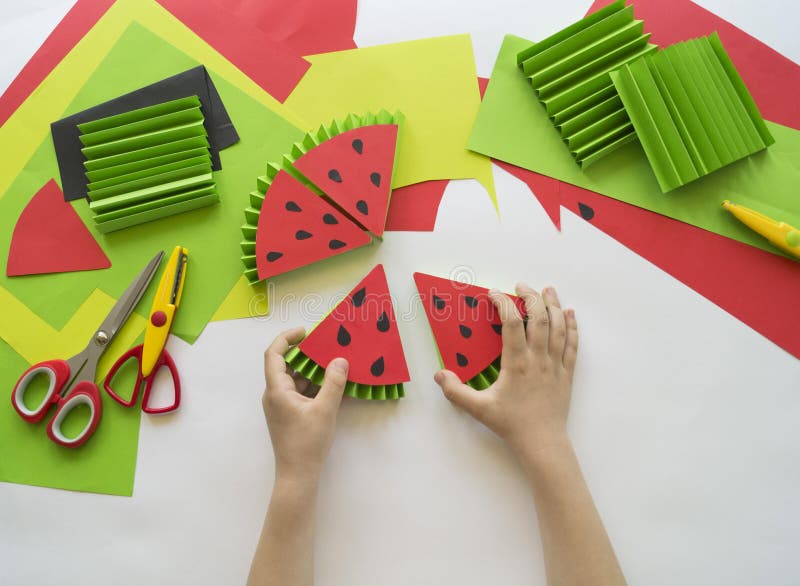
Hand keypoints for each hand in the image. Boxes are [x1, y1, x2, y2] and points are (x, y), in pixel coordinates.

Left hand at [262, 327, 348, 482]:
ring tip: (331, 361)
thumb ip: (333, 383)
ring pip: (293, 378)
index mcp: (276, 390)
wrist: (297, 475)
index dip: (286, 338)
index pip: (273, 354)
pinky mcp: (288, 414)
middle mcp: (274, 395)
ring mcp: (280, 405)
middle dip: (304, 353)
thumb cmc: (307, 443)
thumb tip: (340, 360)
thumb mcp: (325, 410)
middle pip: (284, 364)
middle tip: (324, 344)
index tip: (305, 331)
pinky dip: (312, 384)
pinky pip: (298, 391)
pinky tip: (330, 383)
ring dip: (310, 369)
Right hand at [434, 285, 577, 459]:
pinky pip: (572, 344)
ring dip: (553, 305)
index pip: (512, 323)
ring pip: (558, 327)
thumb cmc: (511, 424)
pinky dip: (571, 326)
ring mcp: (555, 365)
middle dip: (531, 297)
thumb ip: (456, 391)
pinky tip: (569, 313)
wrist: (542, 442)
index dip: (503, 304)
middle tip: (521, 286)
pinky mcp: (567, 373)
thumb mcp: (479, 409)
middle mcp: (538, 359)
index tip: (494, 293)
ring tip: (547, 289)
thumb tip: (439, 375)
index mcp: (517, 363)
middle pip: (539, 318)